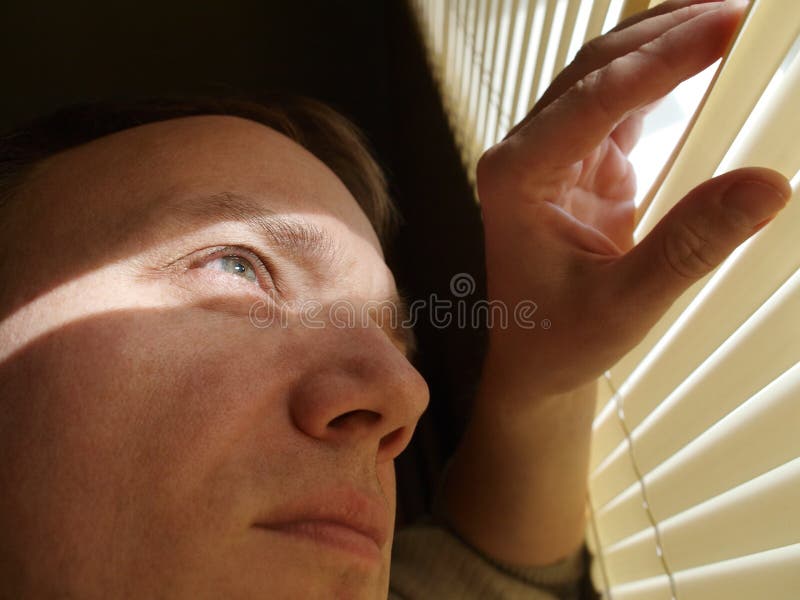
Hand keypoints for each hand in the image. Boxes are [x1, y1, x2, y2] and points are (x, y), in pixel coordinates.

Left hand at [476, 0, 790, 398]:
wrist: (535, 362)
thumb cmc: (559, 340)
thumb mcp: (625, 304)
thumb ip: (690, 246)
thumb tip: (768, 184)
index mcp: (516, 177)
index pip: (595, 97)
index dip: (666, 57)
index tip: (730, 21)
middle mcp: (525, 153)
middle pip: (598, 69)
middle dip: (669, 32)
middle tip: (743, 9)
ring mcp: (550, 155)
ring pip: (607, 77)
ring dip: (665, 43)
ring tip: (728, 17)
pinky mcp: (577, 164)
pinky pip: (620, 105)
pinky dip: (663, 79)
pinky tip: (701, 56)